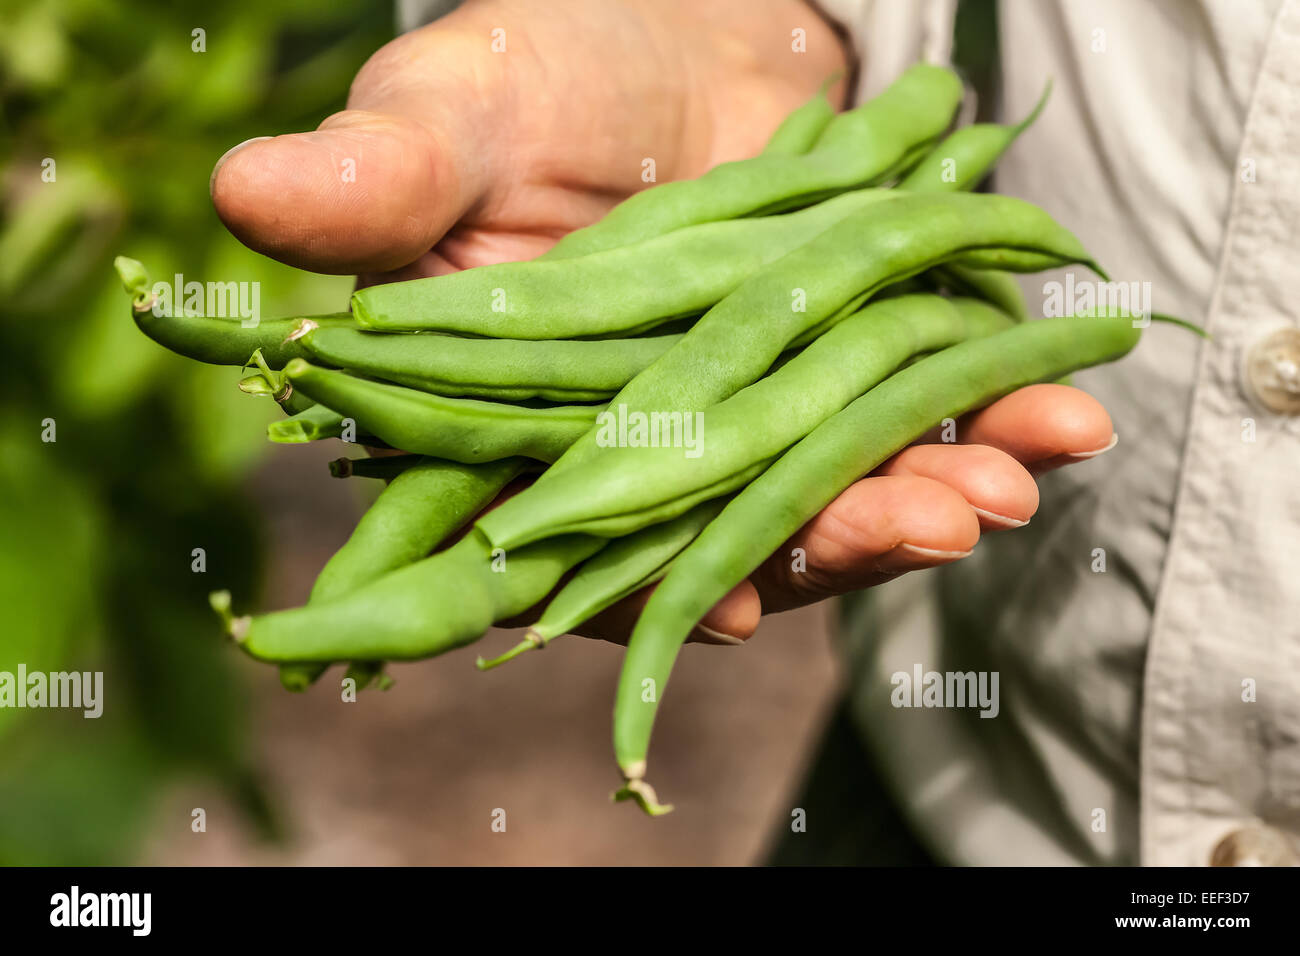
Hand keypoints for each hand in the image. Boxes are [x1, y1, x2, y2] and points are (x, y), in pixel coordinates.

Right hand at [210, 0, 1110, 647]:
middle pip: (739, 527)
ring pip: (841, 483)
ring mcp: (763, 406)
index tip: (740, 602)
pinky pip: (921, 404)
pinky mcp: (849, 356)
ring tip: (1011, 479)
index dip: (653, 581)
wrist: (662, 29)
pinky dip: (990, 412)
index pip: (582, 535)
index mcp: (535, 424)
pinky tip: (1059, 416)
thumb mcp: (451, 115)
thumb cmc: (530, 79)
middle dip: (836, 536)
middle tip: (927, 527)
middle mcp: (655, 442)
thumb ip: (380, 178)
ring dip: (931, 489)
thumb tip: (250, 189)